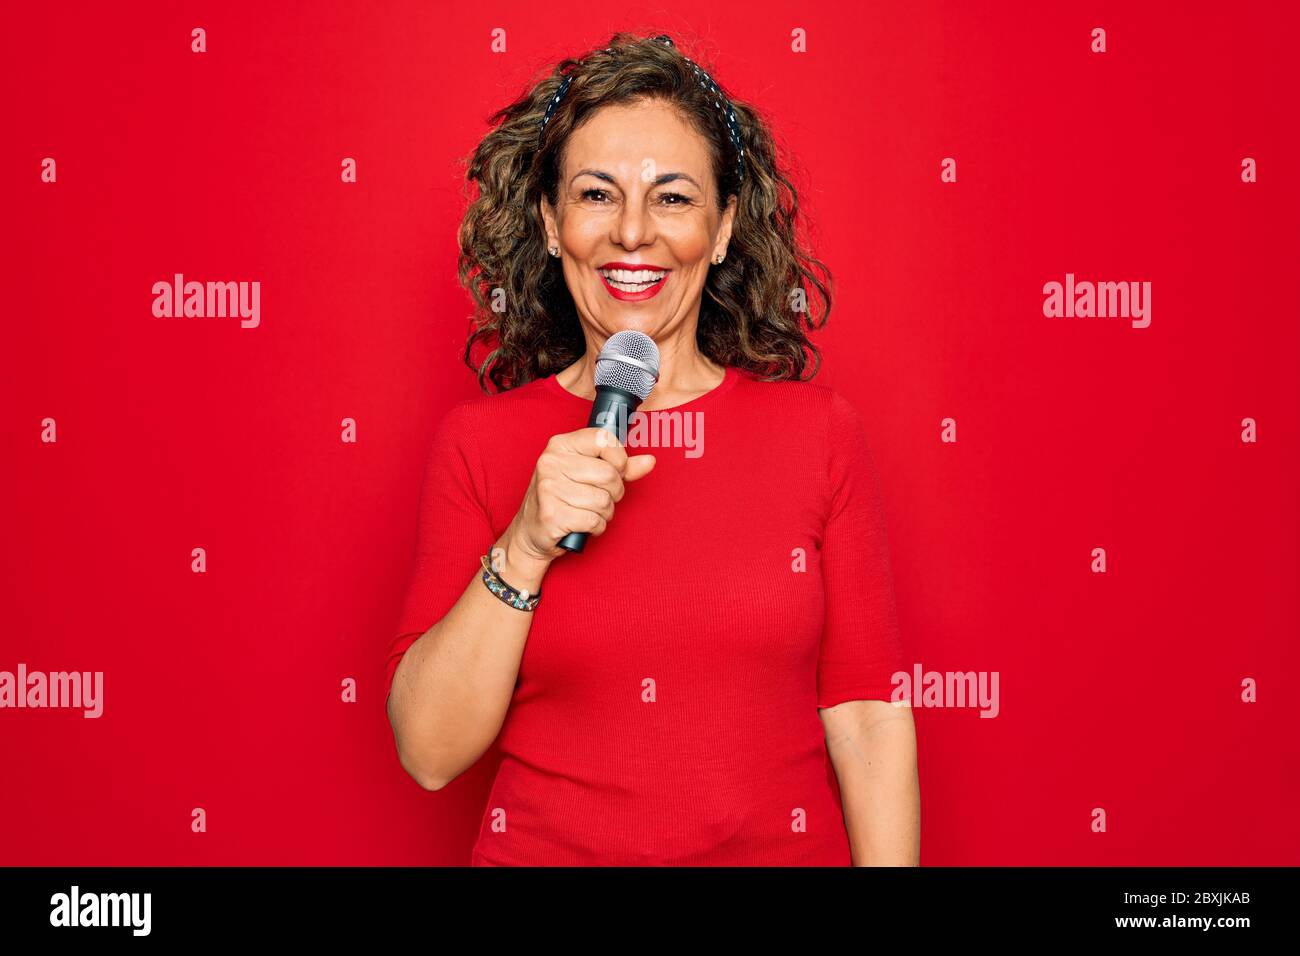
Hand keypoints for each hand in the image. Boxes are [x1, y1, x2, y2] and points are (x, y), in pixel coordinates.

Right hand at [499, 426, 655, 573]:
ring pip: (604, 500)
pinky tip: (583, 525)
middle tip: (601, 498)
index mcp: (560, 445)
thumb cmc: (561, 499)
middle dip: (615, 492)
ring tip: (590, 512)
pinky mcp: (552, 515)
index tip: (616, 470)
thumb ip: (619, 467)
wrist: (530, 532)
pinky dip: (596, 527)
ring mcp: (549, 489)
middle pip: (609, 474)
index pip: (604, 439)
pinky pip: (594, 521)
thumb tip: (650, 461)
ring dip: (605, 513)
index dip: (619, 459)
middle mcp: (551, 463)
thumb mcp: (586, 474)